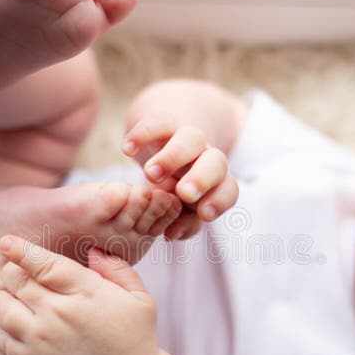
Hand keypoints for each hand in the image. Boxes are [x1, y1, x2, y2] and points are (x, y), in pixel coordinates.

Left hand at [0, 234, 159, 354]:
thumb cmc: (135, 336)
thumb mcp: (140, 297)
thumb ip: (117, 269)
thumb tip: (92, 252)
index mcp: (85, 291)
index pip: (42, 264)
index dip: (20, 251)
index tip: (7, 243)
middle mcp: (58, 313)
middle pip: (16, 281)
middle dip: (11, 270)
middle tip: (16, 270)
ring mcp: (41, 339)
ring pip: (2, 307)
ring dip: (2, 297)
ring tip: (12, 296)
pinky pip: (0, 339)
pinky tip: (0, 322)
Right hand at [123, 114, 238, 239]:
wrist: (165, 147)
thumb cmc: (175, 192)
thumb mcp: (180, 211)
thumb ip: (181, 223)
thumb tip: (172, 232)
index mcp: (215, 184)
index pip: (228, 190)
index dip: (220, 201)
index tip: (204, 214)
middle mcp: (205, 159)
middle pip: (216, 162)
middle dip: (202, 178)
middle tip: (183, 193)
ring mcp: (187, 140)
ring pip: (190, 139)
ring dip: (172, 157)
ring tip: (149, 174)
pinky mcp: (164, 124)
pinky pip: (157, 123)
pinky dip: (142, 135)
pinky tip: (127, 150)